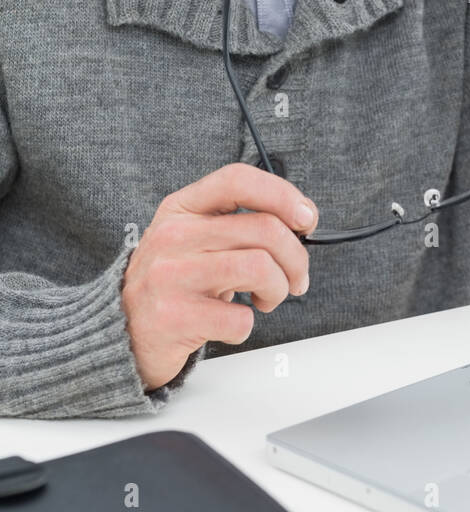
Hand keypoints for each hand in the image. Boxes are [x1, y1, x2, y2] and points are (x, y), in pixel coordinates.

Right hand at [121, 163, 318, 391]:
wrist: (121, 331)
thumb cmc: (173, 281)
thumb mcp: (194, 238)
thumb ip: (238, 224)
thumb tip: (300, 221)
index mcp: (181, 208)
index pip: (238, 179)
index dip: (283, 194)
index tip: (307, 218)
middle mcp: (173, 235)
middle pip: (264, 229)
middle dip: (296, 259)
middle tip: (294, 279)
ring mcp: (169, 275)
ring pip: (259, 268)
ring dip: (277, 290)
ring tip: (266, 298)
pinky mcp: (172, 317)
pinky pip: (239, 318)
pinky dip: (247, 324)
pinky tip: (231, 322)